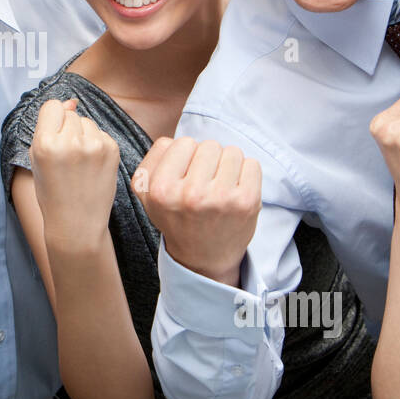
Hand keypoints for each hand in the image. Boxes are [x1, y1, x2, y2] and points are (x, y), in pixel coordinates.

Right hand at [28, 99, 119, 254]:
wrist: (76, 222)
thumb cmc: (53, 192)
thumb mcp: (37, 160)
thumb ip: (49, 128)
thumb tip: (71, 102)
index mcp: (45, 144)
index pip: (51, 106)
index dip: (52, 119)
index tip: (53, 135)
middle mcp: (70, 142)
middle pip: (71, 114)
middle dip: (68, 129)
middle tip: (66, 157)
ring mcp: (94, 145)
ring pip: (87, 122)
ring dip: (83, 135)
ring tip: (80, 162)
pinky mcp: (112, 150)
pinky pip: (101, 133)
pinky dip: (97, 145)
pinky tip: (92, 165)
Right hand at [132, 137, 260, 282]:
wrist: (203, 258)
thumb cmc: (176, 218)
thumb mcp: (147, 193)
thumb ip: (153, 159)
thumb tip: (174, 141)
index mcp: (162, 190)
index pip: (182, 143)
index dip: (185, 156)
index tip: (185, 176)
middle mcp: (191, 195)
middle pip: (209, 145)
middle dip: (208, 160)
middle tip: (204, 183)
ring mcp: (222, 199)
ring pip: (232, 152)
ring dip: (227, 166)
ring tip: (219, 187)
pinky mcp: (247, 202)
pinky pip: (252, 164)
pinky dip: (246, 174)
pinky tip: (235, 191)